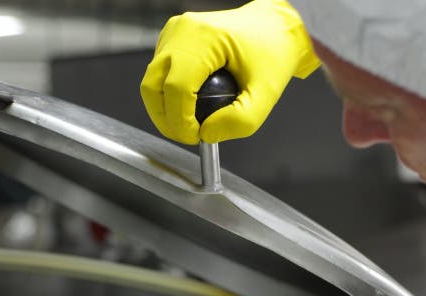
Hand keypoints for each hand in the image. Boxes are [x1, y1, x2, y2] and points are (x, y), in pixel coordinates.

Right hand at [140, 0, 319, 143]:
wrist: (274, 28)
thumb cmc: (272, 53)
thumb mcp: (266, 95)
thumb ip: (239, 121)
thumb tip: (207, 133)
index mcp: (205, 38)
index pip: (176, 89)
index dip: (180, 122)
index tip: (195, 137)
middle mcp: (182, 32)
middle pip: (153, 87)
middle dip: (165, 119)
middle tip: (186, 135)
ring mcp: (173, 34)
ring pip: (151, 83)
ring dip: (165, 109)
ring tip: (188, 122)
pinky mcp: (170, 40)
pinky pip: (157, 76)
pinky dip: (167, 96)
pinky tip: (188, 103)